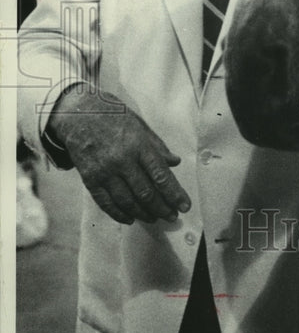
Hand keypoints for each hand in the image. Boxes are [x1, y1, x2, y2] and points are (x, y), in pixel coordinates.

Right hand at [48, 88, 190, 224]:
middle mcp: (122, 160)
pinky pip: (106, 203)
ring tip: (154, 218)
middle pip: (145, 193)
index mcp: (138, 145)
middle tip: (171, 216)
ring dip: (143, 213)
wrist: (79, 114)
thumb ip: (157, 146)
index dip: (174, 194)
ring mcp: (104, 172)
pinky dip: (119, 214)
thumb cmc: (114, 117)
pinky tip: (130, 218)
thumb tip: (175, 162)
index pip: (160, 175)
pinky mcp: (90, 179)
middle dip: (162, 208)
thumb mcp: (140, 126)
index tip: (184, 206)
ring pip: (127, 201)